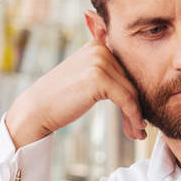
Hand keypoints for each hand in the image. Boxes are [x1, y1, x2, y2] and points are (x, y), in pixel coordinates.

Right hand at [4, 39, 146, 146]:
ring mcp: (99, 61)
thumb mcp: (87, 77)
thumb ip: (109, 73)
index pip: (127, 72)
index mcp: (98, 45)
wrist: (36, 109)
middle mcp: (100, 49)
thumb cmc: (62, 98)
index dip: (135, 96)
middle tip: (139, 130)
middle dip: (136, 108)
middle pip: (131, 82)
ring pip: (132, 93)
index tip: (139, 117)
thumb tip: (143, 83)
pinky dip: (133, 117)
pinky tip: (134, 131)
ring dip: (136, 117)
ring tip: (137, 135)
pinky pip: (127, 100)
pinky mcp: (99, 78)